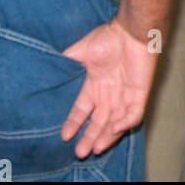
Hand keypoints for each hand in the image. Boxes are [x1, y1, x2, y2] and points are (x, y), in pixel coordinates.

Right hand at [60, 18, 157, 158]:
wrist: (131, 31)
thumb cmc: (107, 38)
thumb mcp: (80, 52)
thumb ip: (65, 63)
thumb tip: (45, 70)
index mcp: (94, 86)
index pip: (82, 110)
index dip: (73, 123)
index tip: (64, 136)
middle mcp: (108, 94)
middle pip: (97, 122)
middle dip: (88, 137)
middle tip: (79, 153)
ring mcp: (124, 95)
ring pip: (114, 123)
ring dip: (105, 137)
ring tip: (94, 149)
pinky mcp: (139, 94)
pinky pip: (133, 115)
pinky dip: (124, 124)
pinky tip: (113, 129)